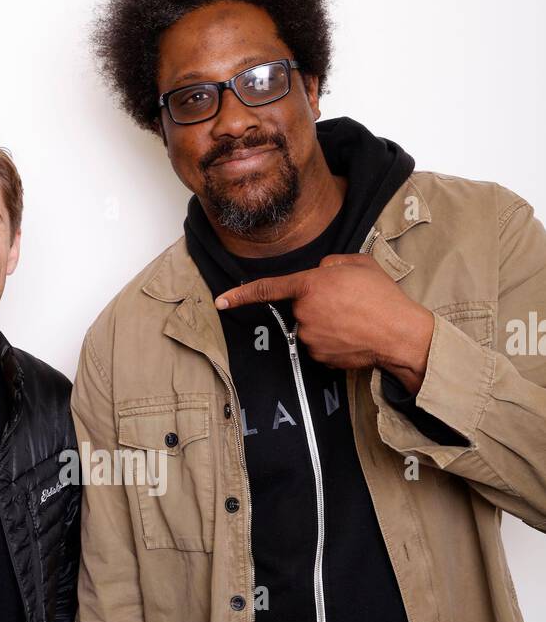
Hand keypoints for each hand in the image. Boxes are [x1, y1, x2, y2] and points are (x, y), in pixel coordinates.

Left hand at [215, 254, 434, 394]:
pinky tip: (354, 336)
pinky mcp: (319, 358)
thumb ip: (331, 264)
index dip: (241, 295)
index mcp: (310, 285)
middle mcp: (304, 313)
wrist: (399, 334)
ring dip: (327, 323)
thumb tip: (320, 274)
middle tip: (349, 303)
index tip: (221, 300)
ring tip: (356, 319)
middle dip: (318, 304)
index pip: (268, 288)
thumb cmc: (382, 296)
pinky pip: (320, 346)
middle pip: (301, 307)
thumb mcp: (358, 263)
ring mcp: (310, 338)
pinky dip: (334, 341)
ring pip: (310, 327)